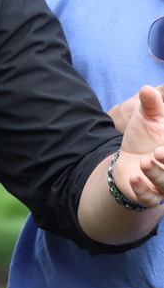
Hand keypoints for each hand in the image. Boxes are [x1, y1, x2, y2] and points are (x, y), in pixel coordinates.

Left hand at [114, 84, 163, 206]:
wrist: (128, 159)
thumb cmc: (144, 136)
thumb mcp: (147, 117)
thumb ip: (150, 105)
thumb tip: (147, 89)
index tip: (161, 145)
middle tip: (158, 152)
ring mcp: (163, 186)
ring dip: (157, 174)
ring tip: (144, 162)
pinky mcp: (148, 197)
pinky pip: (149, 199)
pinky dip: (142, 190)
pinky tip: (134, 177)